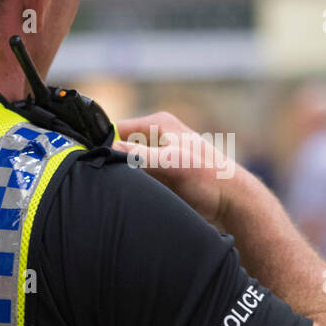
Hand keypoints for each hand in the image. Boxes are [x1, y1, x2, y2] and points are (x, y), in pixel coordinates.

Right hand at [114, 112, 246, 228]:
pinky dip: (132, 185)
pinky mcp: (160, 173)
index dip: (104, 143)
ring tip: (123, 187)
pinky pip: (136, 177)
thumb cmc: (209, 179)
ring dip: (122, 175)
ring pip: (126, 163)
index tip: (95, 161)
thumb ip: (141, 156)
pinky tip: (132, 194)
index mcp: (158, 124)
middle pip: (119, 146)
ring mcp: (158, 155)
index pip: (117, 128)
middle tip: (106, 179)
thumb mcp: (173, 163)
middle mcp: (156, 136)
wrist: (231, 202)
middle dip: (112, 160)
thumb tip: (110, 147)